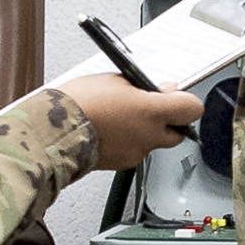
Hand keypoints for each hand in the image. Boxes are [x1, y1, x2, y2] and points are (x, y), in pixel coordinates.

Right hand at [59, 73, 204, 171]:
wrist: (51, 132)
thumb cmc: (79, 103)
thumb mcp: (116, 81)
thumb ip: (144, 87)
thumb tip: (162, 89)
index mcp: (152, 111)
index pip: (192, 109)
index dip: (187, 102)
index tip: (175, 95)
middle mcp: (149, 136)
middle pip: (178, 132)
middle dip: (169, 121)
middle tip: (150, 106)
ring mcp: (136, 152)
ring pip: (155, 143)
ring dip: (147, 131)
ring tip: (122, 116)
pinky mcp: (121, 163)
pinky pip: (134, 151)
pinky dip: (128, 142)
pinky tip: (111, 130)